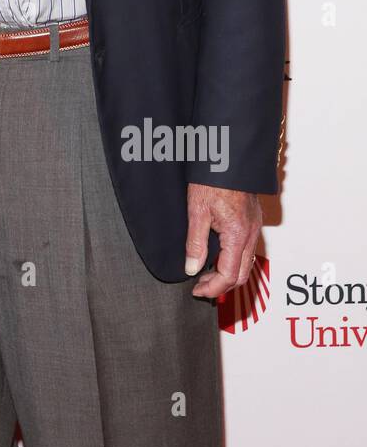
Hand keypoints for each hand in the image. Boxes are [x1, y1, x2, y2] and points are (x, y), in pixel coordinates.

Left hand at [185, 183, 261, 299]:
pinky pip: (247, 249)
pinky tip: (218, 256)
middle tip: (199, 286)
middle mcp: (251, 233)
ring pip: (246, 263)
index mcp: (238, 234)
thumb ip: (195, 243)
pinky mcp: (252, 221)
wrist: (227, 156)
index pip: (229, 275)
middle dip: (221, 286)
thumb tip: (192, 268)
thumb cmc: (212, 179)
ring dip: (228, 274)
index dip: (212, 288)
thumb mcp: (197, 211)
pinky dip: (234, 260)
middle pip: (241, 274)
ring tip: (206, 273)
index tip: (196, 290)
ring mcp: (254, 227)